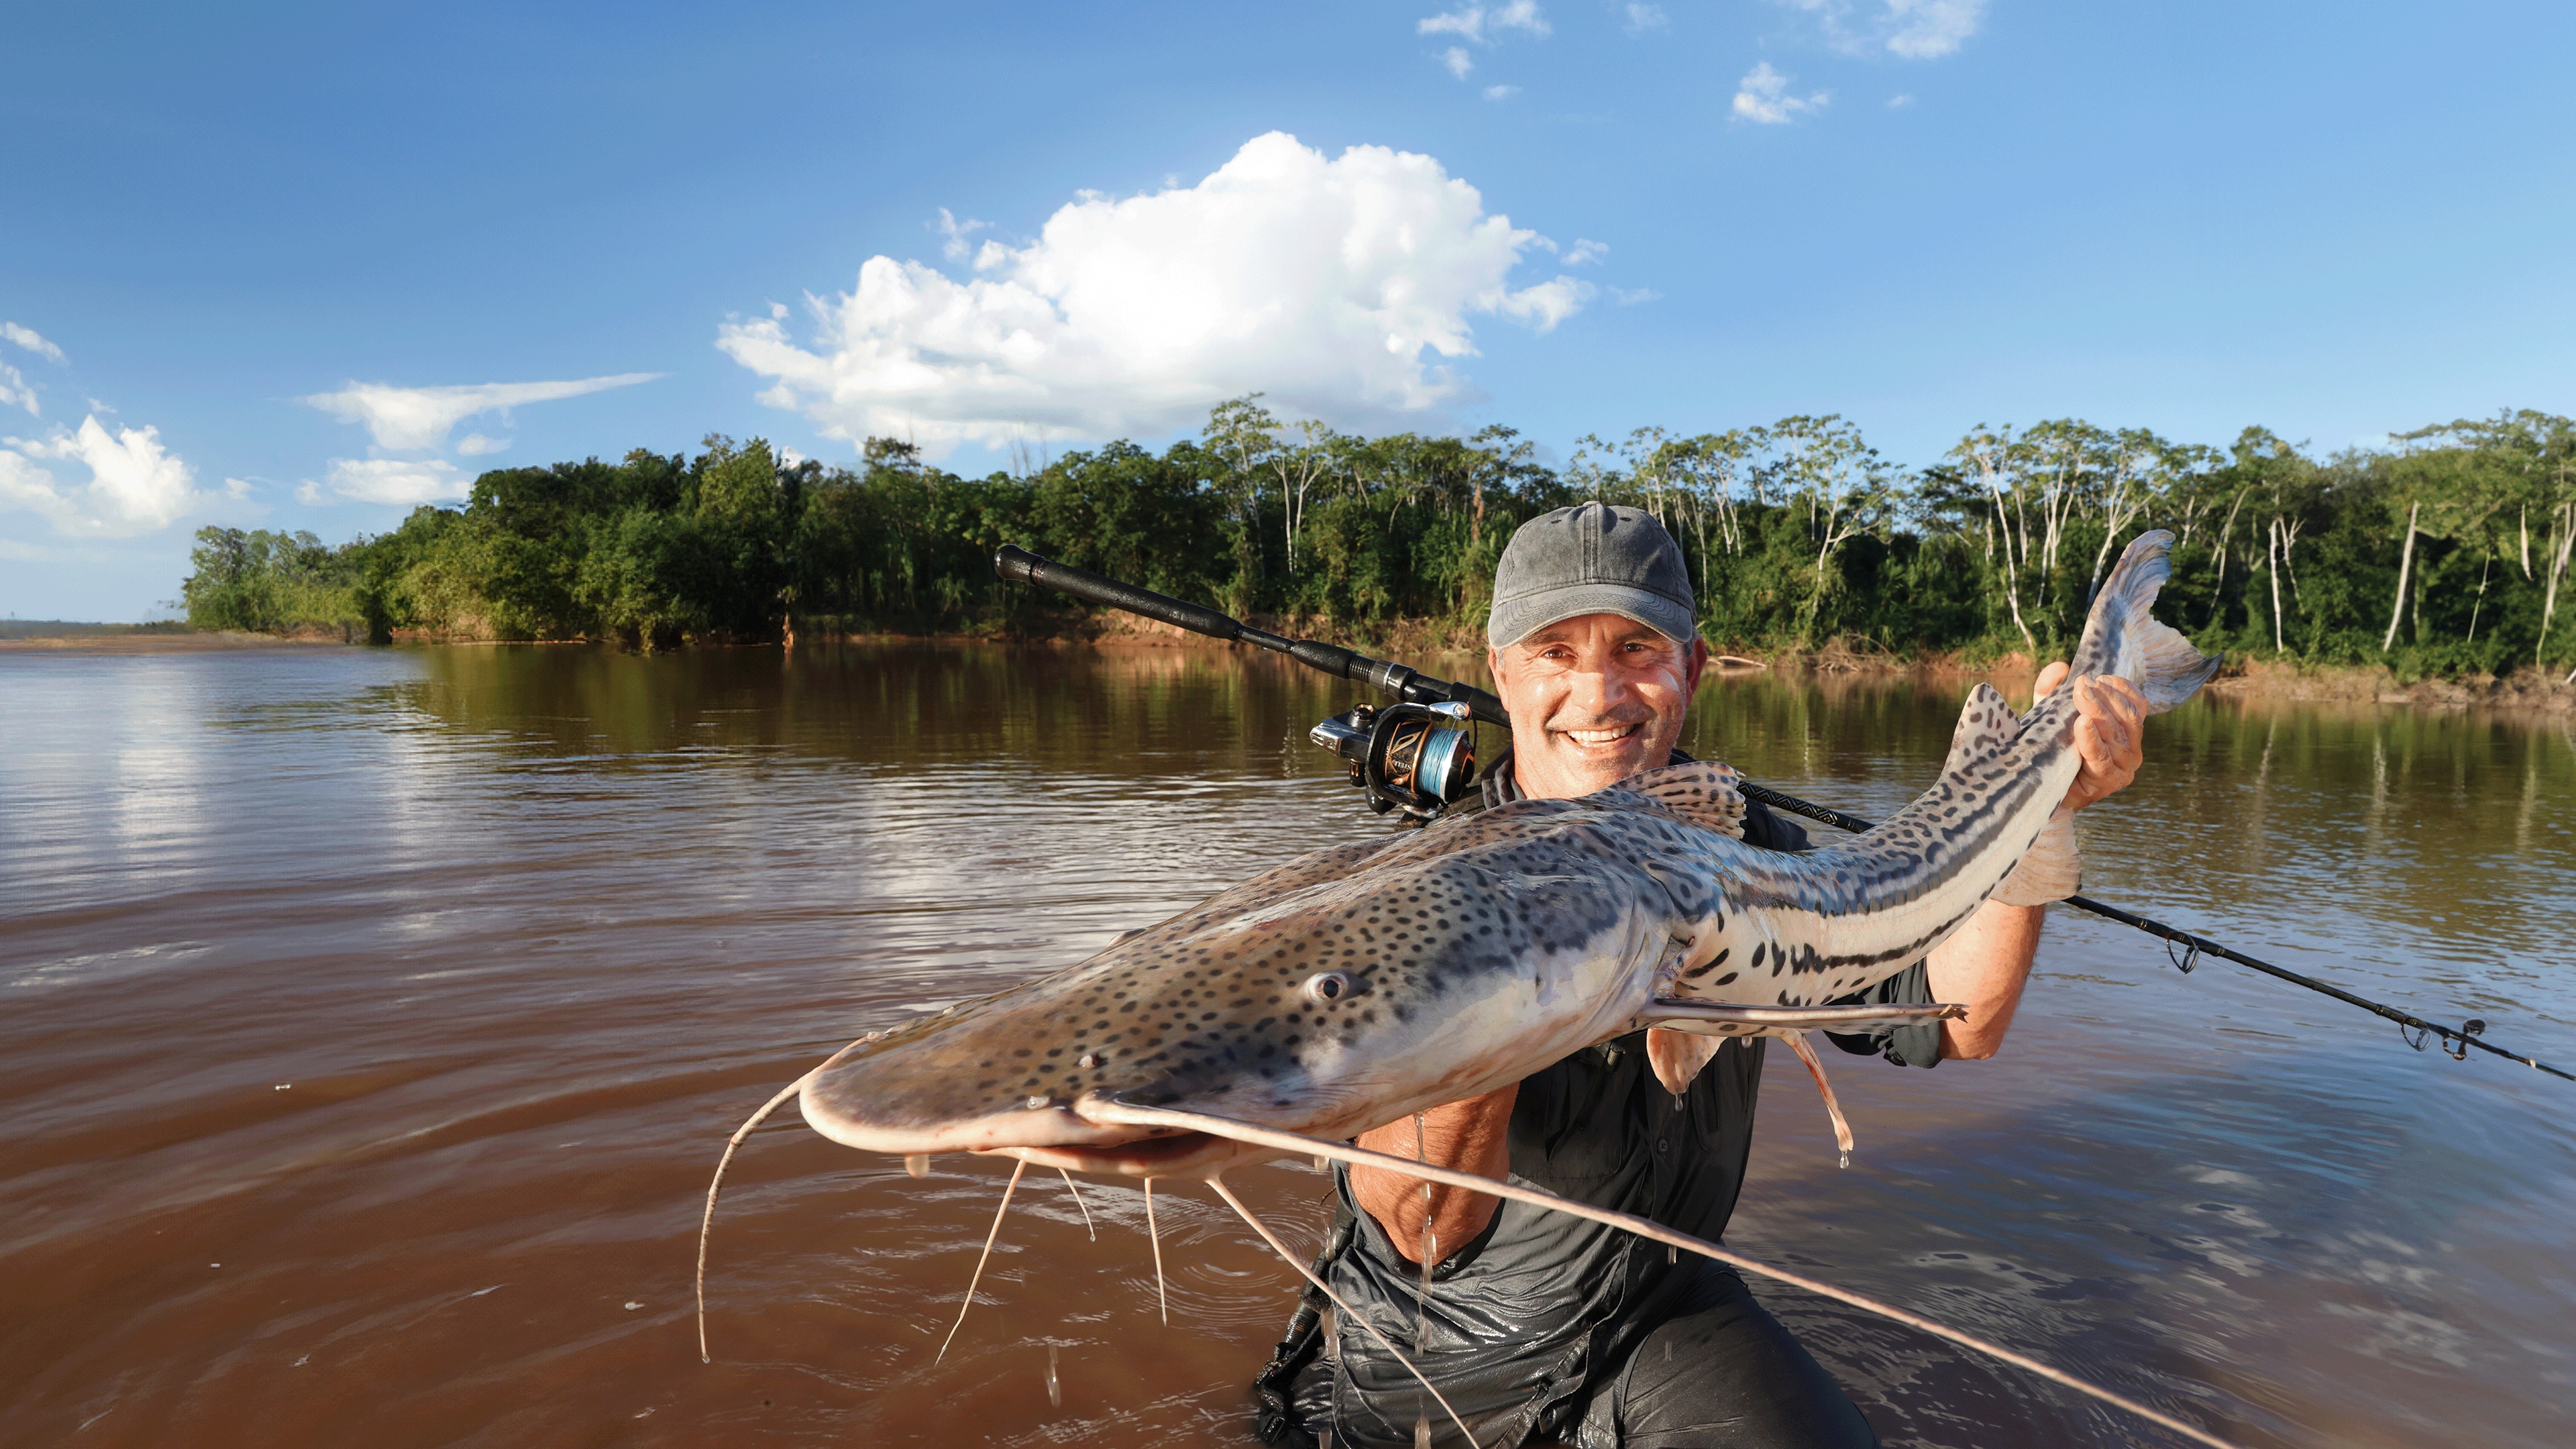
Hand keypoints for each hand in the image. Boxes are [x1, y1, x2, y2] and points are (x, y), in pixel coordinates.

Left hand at [2032, 661, 2145, 812]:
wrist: (2043, 790)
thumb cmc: (2053, 749)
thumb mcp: (2052, 715)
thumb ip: (2053, 690)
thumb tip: (2060, 667)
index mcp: (2127, 731)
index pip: (2138, 704)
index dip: (2123, 688)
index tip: (2100, 677)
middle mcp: (2131, 750)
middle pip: (2128, 717)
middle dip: (2106, 697)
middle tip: (2082, 683)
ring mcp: (2123, 767)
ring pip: (2117, 734)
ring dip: (2099, 711)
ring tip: (2080, 694)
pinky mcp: (2109, 782)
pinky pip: (2101, 757)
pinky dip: (2092, 739)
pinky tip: (2082, 723)